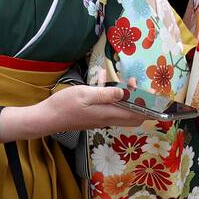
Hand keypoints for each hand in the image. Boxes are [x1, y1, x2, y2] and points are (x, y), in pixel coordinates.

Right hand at [13, 82, 147, 136]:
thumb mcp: (85, 94)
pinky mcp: (93, 117)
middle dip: (140, 103)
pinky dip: (111, 96)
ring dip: (126, 98)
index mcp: (108, 113)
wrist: (48, 118)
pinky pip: (109, 107)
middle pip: (133, 116)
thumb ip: (106, 94)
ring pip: (121, 111)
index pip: (136, 115)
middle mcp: (107, 119)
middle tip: (137, 86)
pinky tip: (102, 80)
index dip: (147, 107)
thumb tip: (125, 93)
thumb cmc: (65, 105)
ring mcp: (100, 119)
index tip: (151, 92)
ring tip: (124, 81)